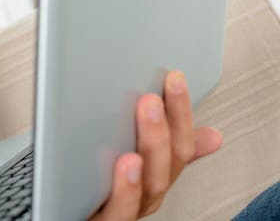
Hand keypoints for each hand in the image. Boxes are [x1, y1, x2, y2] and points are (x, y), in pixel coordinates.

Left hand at [90, 70, 222, 219]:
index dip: (180, 112)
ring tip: (147, 113)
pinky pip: (120, 213)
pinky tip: (127, 164)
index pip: (179, 144)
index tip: (174, 78)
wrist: (71, 218)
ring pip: (151, 186)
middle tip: (154, 93)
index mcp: (154, 178)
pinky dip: (127, 189)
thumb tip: (213, 135)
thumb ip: (166, 148)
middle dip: (165, 126)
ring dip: (153, 146)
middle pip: (168, 164)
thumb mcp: (138, 169)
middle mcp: (145, 197)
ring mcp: (126, 212)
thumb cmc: (99, 197)